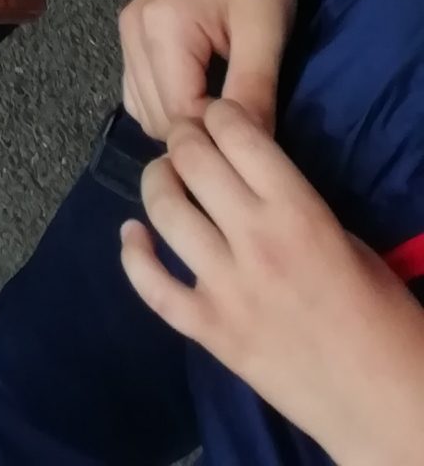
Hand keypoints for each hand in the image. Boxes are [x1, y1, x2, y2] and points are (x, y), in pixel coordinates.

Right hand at [118, 0, 364, 138]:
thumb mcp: (266, 33)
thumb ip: (253, 91)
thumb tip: (249, 153)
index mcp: (159, 27)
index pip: (178, 114)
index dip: (216, 139)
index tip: (255, 144)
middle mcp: (131, 31)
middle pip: (157, 117)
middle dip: (199, 133)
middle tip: (245, 129)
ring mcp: (127, 31)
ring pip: (145, 110)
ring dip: (184, 123)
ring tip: (227, 111)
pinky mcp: (132, 33)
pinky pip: (141, 92)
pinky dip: (168, 106)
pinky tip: (203, 96)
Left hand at [122, 102, 423, 462]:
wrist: (386, 403)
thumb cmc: (383, 317)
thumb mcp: (346, 238)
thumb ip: (292, 202)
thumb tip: (247, 177)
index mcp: (297, 210)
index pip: (235, 131)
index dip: (217, 114)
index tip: (214, 117)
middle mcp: (254, 239)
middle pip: (191, 159)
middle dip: (183, 139)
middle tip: (186, 142)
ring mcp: (225, 287)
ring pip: (163, 211)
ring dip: (158, 184)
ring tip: (166, 179)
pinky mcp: (210, 331)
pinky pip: (152, 287)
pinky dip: (134, 256)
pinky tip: (132, 235)